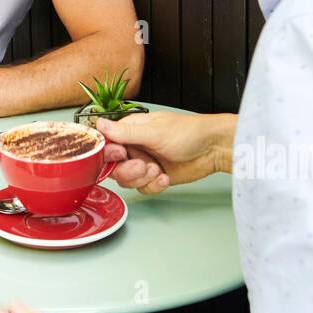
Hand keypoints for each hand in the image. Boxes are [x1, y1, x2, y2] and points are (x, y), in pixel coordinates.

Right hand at [97, 111, 234, 194]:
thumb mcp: (155, 131)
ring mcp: (144, 163)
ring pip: (127, 181)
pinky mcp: (154, 177)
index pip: (107, 144)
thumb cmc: (189, 133)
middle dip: (128, 170)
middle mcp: (134, 147)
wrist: (213, 150)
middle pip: (114, 167)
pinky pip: (143, 188)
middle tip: (143, 165)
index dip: (110, 154)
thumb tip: (99, 124)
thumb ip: (126, 132)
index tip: (121, 155)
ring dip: (142, 179)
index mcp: (131, 130)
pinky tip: (165, 177)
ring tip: (158, 170)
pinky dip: (154, 186)